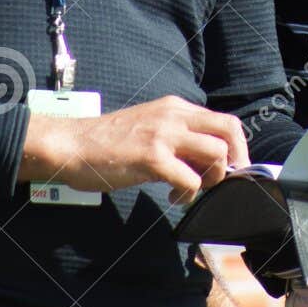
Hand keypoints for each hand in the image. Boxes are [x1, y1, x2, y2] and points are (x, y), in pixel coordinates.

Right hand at [20, 96, 249, 201]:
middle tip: (220, 183)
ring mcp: (164, 135)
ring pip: (216, 153)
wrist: (71, 145)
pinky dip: (189, 194)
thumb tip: (204, 161)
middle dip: (236, 161)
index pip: (224, 122)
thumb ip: (177, 138)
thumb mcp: (150, 129)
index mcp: (176, 108)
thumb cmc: (107, 143)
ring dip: (212, 179)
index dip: (235, 149)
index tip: (226, 171)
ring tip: (191, 191)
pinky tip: (174, 198)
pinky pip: (190, 179)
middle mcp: (175, 116)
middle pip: (230, 131)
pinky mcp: (152, 158)